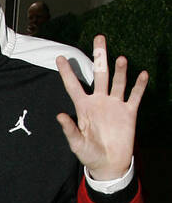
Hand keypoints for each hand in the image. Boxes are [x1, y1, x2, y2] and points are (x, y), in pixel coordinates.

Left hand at [55, 35, 147, 179]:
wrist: (109, 164)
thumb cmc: (89, 154)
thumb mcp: (77, 144)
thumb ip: (69, 130)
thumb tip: (60, 115)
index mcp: (84, 107)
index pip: (73, 85)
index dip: (67, 72)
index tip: (59, 57)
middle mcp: (99, 101)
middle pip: (99, 74)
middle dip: (99, 56)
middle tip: (99, 37)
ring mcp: (114, 105)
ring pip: (118, 82)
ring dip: (120, 70)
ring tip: (121, 59)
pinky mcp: (128, 112)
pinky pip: (134, 96)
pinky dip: (139, 86)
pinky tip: (143, 74)